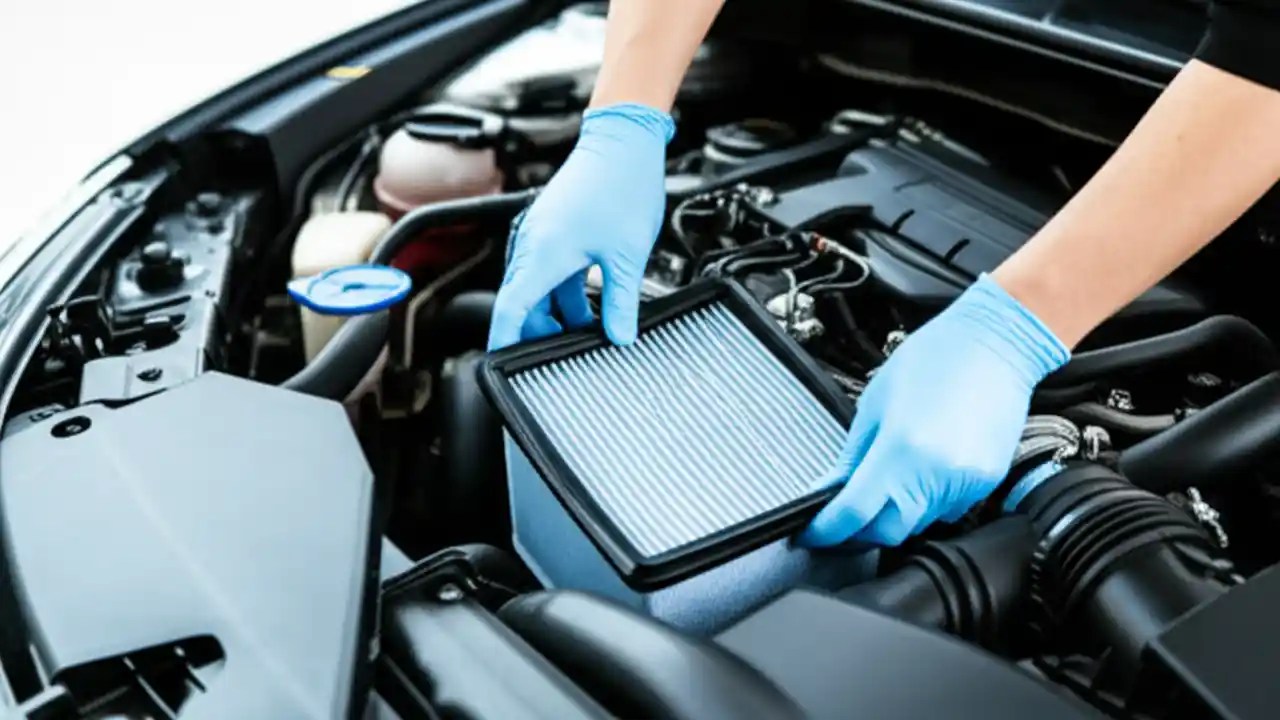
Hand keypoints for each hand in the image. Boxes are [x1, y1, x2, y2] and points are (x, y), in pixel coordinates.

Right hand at [487, 103, 673, 349]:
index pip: (510, 310)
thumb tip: (620, 335)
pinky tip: (590, 303)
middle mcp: (532, 244)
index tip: (502, 366)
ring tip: (588, 329)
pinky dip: (563, 291)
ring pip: (537, 288)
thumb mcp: (627, 256)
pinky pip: (548, 270)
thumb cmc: (620, 186)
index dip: (505, 342)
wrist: (623, 141)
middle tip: (566, 354)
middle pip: (521, 303)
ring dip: (556, 312)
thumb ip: (621, 302)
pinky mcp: (552, 228)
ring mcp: (541, 235)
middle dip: (539, 332)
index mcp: (542, 254)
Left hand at [798, 274, 1069, 546]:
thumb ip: (851, 458)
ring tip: (890, 474)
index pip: (854, 514)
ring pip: (917, 523)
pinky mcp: (986, 483)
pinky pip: (946, 509)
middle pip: (887, 532)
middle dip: (860, 530)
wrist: (993, 344)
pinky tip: (922, 467)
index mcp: (901, 451)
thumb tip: (828, 493)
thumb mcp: (874, 405)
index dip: (826, 531)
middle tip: (842, 513)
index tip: (811, 533)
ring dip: (894, 512)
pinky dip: (926, 500)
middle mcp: (936, 474)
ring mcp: (966, 482)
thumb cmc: (933, 360)